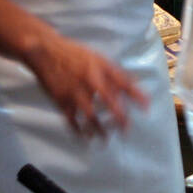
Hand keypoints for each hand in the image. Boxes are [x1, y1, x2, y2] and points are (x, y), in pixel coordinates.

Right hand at [22, 29, 148, 137]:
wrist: (45, 52)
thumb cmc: (75, 55)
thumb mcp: (98, 58)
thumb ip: (116, 72)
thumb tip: (136, 83)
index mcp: (101, 69)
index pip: (124, 84)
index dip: (136, 96)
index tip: (147, 108)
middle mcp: (89, 81)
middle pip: (109, 103)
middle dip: (119, 119)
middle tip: (126, 131)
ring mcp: (74, 92)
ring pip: (90, 116)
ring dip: (100, 130)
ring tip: (105, 140)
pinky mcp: (60, 100)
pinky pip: (71, 120)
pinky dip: (79, 131)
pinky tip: (85, 138)